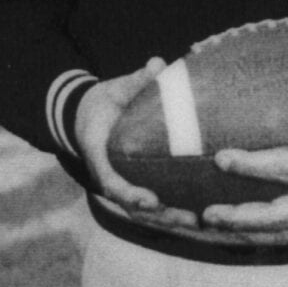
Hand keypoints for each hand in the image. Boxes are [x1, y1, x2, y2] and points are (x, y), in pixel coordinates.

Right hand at [74, 60, 199, 231]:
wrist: (87, 113)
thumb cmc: (103, 101)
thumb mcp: (114, 90)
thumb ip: (135, 81)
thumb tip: (157, 63)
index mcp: (99, 156)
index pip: (112, 182)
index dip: (130, 194)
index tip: (151, 200)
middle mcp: (110, 176)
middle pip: (134, 205)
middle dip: (162, 216)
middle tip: (191, 219)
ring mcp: (122, 183)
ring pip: (145, 210)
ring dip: (170, 219)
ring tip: (200, 222)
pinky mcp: (135, 182)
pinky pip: (153, 201)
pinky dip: (171, 210)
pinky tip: (197, 213)